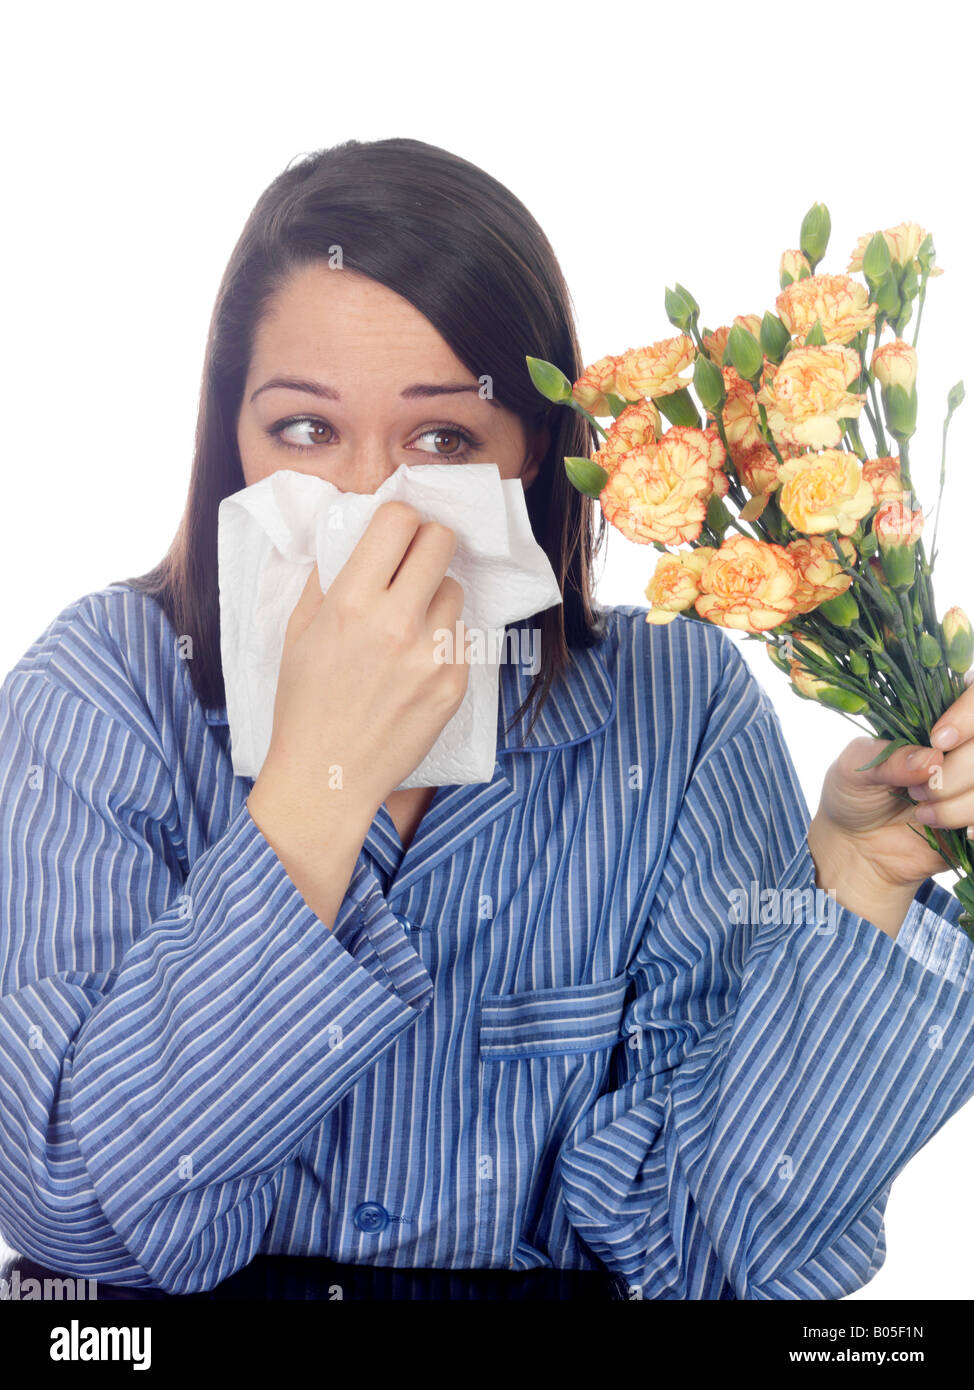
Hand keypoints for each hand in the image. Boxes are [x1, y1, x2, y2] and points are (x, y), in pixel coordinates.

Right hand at [256, 499, 469, 818]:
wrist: (327, 778)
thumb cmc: (304, 704)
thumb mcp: (298, 631)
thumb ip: (328, 576)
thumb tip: (355, 530)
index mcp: (351, 602)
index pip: (399, 520)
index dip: (399, 520)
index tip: (395, 535)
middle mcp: (396, 623)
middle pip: (442, 542)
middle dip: (428, 545)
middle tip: (414, 564)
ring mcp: (432, 655)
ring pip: (455, 590)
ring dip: (435, 599)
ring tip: (406, 631)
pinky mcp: (455, 683)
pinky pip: (462, 637)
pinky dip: (443, 642)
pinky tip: (413, 668)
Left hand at [808, 680, 973, 934]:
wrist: (859, 850)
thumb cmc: (854, 796)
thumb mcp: (853, 769)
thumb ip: (886, 758)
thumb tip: (930, 758)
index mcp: (935, 720)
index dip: (967, 714)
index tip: (939, 739)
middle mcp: (962, 748)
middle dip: (957, 769)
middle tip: (916, 789)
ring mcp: (972, 783)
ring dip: (959, 801)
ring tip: (921, 813)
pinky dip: (971, 820)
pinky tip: (952, 829)